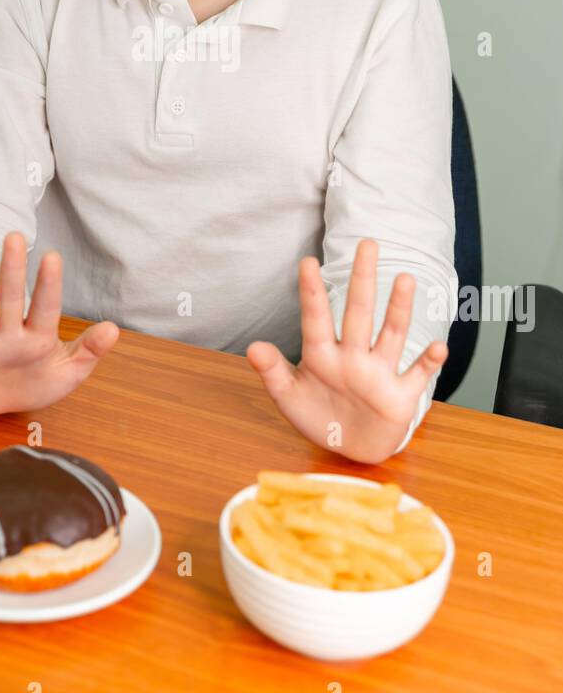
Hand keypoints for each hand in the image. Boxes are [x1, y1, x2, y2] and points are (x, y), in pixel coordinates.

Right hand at [0, 231, 118, 415]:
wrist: (3, 409)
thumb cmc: (38, 382)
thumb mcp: (69, 372)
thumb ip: (88, 351)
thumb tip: (114, 328)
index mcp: (37, 336)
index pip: (45, 307)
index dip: (48, 285)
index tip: (53, 256)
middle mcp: (7, 334)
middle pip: (9, 299)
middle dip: (11, 271)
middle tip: (14, 236)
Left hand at [245, 238, 448, 463]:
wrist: (351, 448)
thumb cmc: (318, 414)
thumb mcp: (288, 397)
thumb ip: (272, 372)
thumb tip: (252, 347)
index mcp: (322, 355)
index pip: (316, 318)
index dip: (311, 292)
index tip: (307, 262)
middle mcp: (353, 357)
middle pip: (358, 313)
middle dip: (362, 280)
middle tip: (368, 244)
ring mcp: (378, 373)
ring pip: (391, 335)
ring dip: (399, 309)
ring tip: (404, 278)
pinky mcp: (400, 396)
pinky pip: (418, 376)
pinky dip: (429, 363)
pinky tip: (439, 347)